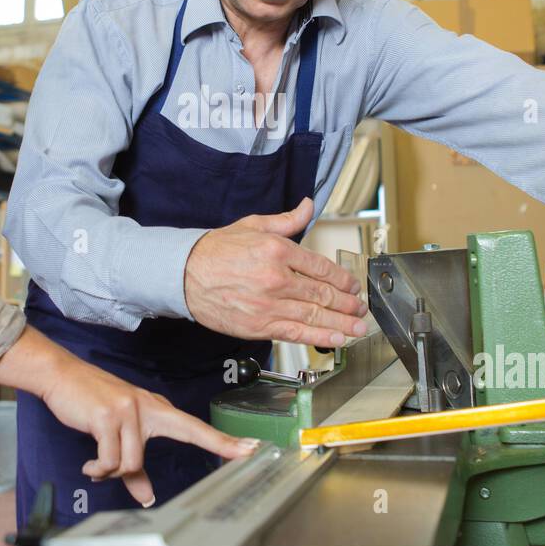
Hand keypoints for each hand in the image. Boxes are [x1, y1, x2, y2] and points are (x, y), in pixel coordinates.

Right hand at [0, 328, 257, 506]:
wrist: (63, 376)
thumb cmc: (93, 402)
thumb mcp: (118, 429)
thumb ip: (135, 462)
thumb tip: (144, 494)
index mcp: (157, 409)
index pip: (196, 428)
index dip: (224, 442)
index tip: (251, 450)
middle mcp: (149, 408)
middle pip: (154, 453)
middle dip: (141, 473)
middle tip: (133, 481)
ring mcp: (130, 411)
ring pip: (130, 463)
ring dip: (110, 471)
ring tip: (96, 465)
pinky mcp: (108, 417)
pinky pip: (109, 460)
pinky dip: (98, 468)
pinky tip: (89, 464)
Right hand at [183, 197, 368, 347]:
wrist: (183, 274)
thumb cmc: (216, 250)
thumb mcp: (253, 225)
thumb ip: (287, 220)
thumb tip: (308, 206)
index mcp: (278, 250)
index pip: (321, 267)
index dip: (342, 279)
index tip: (352, 286)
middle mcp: (277, 278)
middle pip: (322, 294)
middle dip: (347, 304)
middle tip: (360, 309)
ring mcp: (269, 305)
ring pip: (314, 316)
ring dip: (341, 323)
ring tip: (357, 328)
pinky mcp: (259, 325)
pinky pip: (295, 333)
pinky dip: (319, 337)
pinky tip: (335, 339)